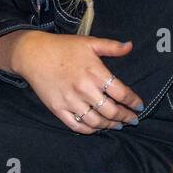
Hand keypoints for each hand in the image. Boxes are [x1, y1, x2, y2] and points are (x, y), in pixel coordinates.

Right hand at [0, 29, 142, 132]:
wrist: (33, 54)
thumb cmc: (63, 47)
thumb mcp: (89, 42)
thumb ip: (112, 46)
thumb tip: (130, 46)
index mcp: (95, 73)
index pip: (121, 93)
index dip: (133, 102)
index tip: (139, 106)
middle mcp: (84, 89)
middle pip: (111, 111)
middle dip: (125, 117)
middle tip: (132, 120)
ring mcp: (71, 101)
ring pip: (96, 122)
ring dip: (109, 125)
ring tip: (117, 125)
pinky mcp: (58, 109)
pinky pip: (77, 126)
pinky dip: (90, 130)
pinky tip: (97, 128)